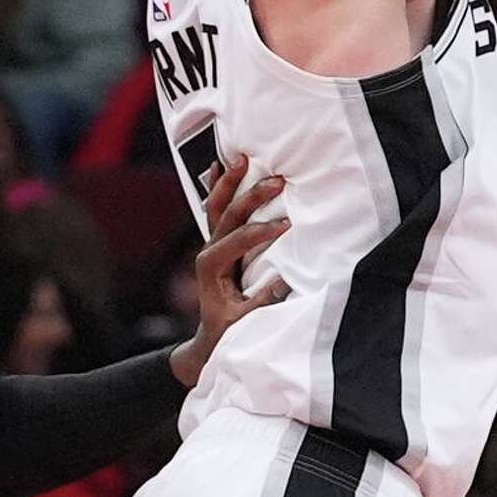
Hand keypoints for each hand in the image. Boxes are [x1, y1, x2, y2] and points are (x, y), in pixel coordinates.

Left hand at [169, 154, 290, 388]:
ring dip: (231, 181)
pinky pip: (216, 210)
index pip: (239, 241)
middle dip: (253, 196)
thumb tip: (284, 280)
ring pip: (218, 206)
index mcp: (211, 268)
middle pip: (229, 215)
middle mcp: (208, 252)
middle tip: (278, 181)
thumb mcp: (246, 322)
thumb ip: (263, 302)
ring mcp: (212, 245)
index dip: (262, 231)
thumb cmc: (229, 332)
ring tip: (243, 157)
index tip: (287, 225)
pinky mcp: (219, 243)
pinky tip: (223, 164)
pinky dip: (220, 186)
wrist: (211, 339)